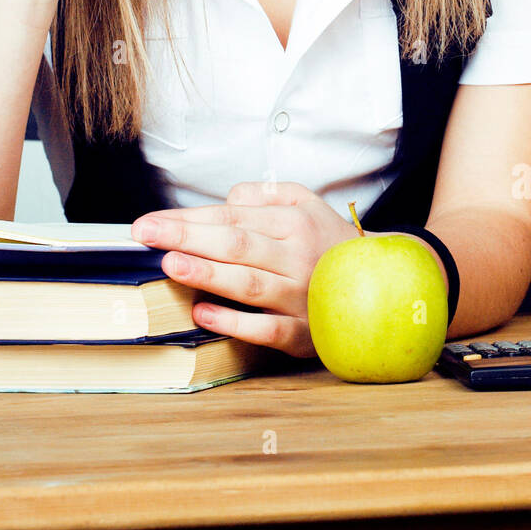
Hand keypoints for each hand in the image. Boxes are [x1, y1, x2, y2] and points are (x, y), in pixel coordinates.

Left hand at [130, 181, 360, 357]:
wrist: (385, 285)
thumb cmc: (328, 241)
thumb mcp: (306, 202)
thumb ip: (263, 194)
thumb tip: (225, 198)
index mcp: (293, 223)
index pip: (231, 217)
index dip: (188, 218)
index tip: (148, 222)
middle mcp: (297, 258)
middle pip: (236, 244)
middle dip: (187, 237)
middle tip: (145, 234)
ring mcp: (301, 298)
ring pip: (249, 284)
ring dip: (208, 274)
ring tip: (170, 265)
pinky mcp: (303, 335)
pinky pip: (266, 330)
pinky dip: (235, 323)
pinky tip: (202, 313)